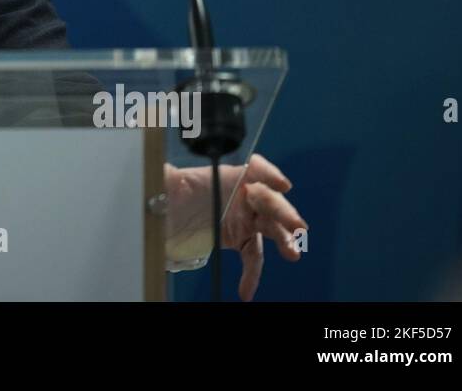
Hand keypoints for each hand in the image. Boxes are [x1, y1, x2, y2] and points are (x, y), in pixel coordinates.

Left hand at [165, 153, 307, 300]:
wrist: (165, 217)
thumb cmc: (168, 193)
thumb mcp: (166, 182)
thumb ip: (168, 177)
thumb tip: (165, 173)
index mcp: (227, 176)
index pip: (255, 170)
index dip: (270, 174)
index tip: (282, 185)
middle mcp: (241, 195)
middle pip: (269, 200)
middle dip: (284, 212)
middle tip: (297, 226)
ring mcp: (244, 217)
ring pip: (271, 227)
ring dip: (285, 239)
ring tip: (293, 254)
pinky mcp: (241, 238)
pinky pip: (253, 256)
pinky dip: (252, 275)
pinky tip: (246, 291)